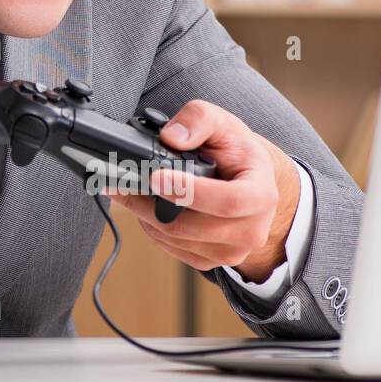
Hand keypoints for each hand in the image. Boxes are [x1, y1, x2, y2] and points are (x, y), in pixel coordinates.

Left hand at [105, 100, 300, 282]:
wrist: (250, 180)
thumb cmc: (236, 152)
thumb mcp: (222, 123)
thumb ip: (198, 120)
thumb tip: (173, 137)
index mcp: (261, 195)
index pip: (228, 201)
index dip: (190, 191)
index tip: (156, 177)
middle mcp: (251, 230)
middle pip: (191, 225)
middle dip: (148, 203)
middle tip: (119, 182)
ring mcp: (231, 251)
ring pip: (175, 239)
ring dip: (143, 214)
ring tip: (127, 189)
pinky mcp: (210, 261)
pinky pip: (172, 249)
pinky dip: (151, 227)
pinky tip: (144, 206)